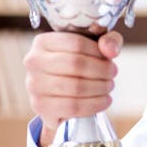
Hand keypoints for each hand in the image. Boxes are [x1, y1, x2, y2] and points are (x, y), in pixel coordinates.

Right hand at [23, 31, 121, 146]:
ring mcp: (34, 85)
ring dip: (100, 88)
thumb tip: (111, 50)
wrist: (62, 92)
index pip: (77, 44)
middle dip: (102, 71)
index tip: (110, 59)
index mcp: (43, 42)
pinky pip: (72, 106)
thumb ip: (109, 40)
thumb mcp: (96, 46)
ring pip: (75, 87)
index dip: (99, 52)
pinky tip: (104, 100)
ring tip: (109, 86)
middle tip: (112, 74)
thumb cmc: (79, 63)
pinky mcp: (40, 106)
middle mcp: (33, 61)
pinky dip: (94, 104)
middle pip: (76, 64)